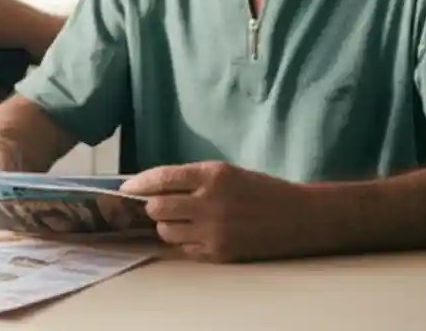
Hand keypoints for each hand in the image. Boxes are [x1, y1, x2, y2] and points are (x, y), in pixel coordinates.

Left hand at [120, 161, 310, 262]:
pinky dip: (185, 242)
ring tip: (183, 220)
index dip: (139, 184)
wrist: (298, 217)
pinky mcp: (220, 253)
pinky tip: (198, 234)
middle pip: (158, 207)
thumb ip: (192, 179)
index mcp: (213, 175)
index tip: (126, 189)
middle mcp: (210, 202)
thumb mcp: (227, 173)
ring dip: (167, 225)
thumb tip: (153, 187)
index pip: (163, 178)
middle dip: (153, 206)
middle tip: (160, 206)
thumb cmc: (261, 190)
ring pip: (166, 230)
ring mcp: (214, 230)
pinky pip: (184, 249)